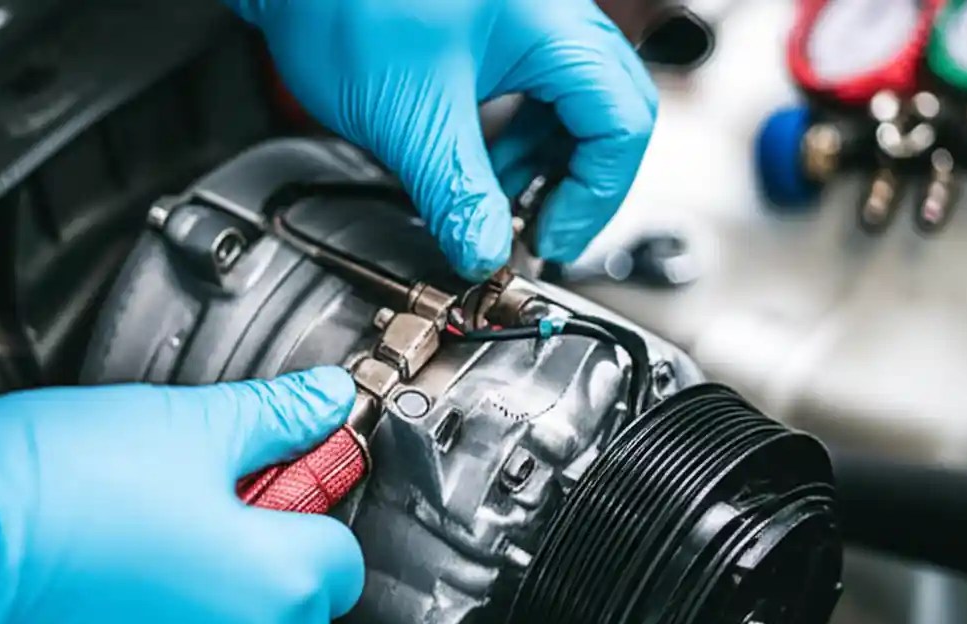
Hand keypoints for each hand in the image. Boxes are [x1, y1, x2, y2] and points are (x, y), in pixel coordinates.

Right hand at [0, 369, 363, 623]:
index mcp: (276, 587)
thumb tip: (321, 400)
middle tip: (208, 520)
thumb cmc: (48, 498)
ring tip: (148, 558)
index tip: (274, 488)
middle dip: (270, 573)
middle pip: (298, 622)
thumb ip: (272, 420)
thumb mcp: (184, 428)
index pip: (339, 558)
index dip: (306, 513)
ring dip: (215, 619)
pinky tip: (114, 605)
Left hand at [230, 0, 658, 280]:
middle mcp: (553, 20)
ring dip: (543, 167)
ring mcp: (527, 24)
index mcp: (553, 28)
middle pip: (610, 116)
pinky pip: (534, 95)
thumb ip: (457, 195)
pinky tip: (481, 169)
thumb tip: (484, 256)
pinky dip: (516, 143)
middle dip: (578, 185)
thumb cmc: (345, 4)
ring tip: (500, 206)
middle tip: (539, 233)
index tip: (548, 240)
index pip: (621, 123)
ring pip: (573, 109)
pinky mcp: (496, 35)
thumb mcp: (410, 117)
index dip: (593, 196)